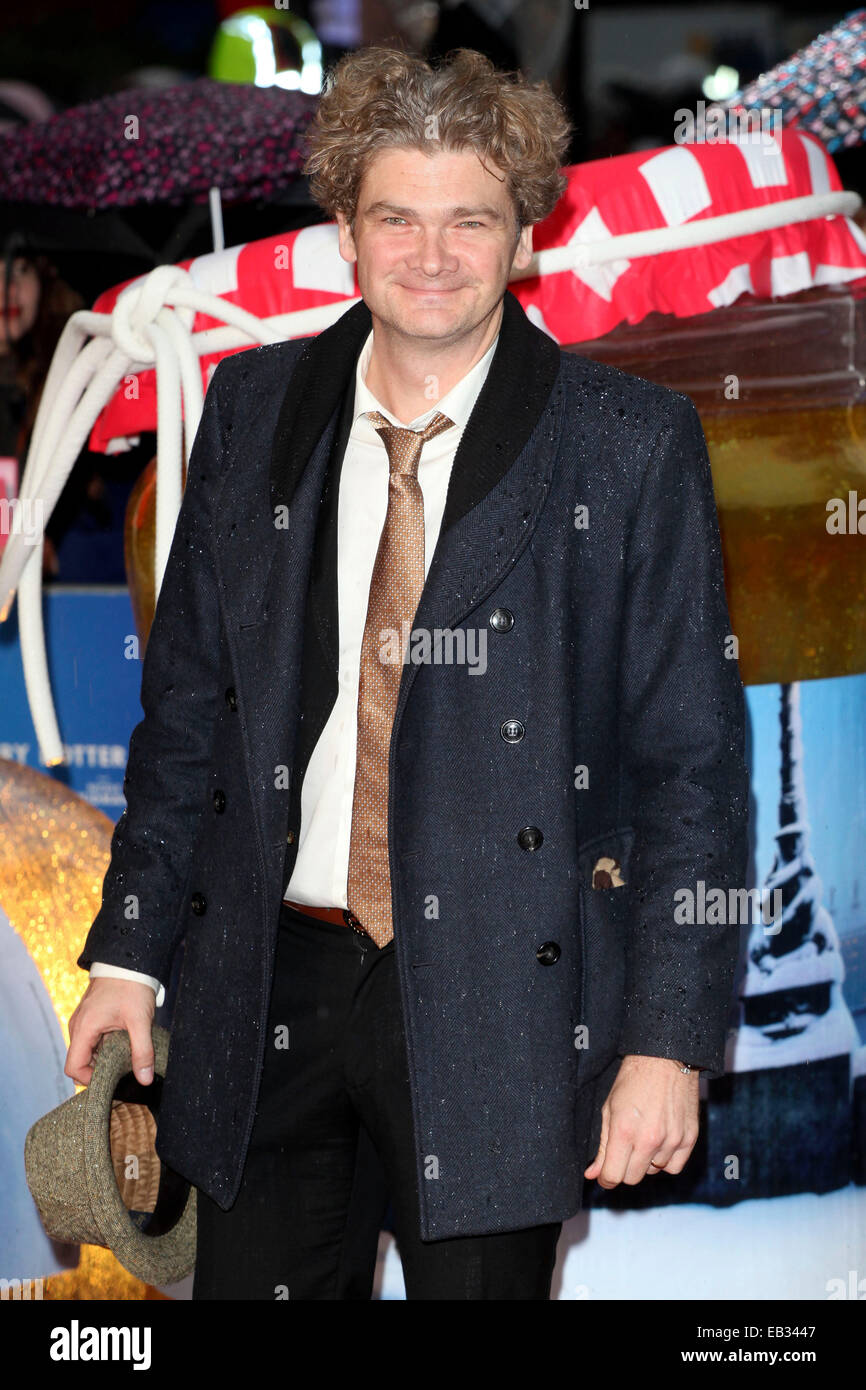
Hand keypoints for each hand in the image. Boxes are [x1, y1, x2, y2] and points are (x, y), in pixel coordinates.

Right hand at [65, 977, 155, 1087]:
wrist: (129, 960)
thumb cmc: (131, 986)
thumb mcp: (140, 1021)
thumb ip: (142, 1051)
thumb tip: (145, 1079)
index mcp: (84, 1028)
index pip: (73, 1068)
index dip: (89, 1079)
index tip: (112, 1079)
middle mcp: (78, 1027)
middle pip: (80, 1061)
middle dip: (100, 1069)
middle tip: (124, 1069)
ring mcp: (84, 1021)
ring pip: (88, 1051)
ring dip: (105, 1057)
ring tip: (127, 1054)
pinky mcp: (92, 1017)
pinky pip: (94, 1040)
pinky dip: (106, 1046)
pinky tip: (125, 1042)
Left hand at [583, 1053, 699, 1187]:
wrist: (665, 1059)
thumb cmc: (632, 1081)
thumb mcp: (609, 1109)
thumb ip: (603, 1146)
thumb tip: (593, 1174)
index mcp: (624, 1131)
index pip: (613, 1176)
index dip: (606, 1178)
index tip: (605, 1174)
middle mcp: (649, 1139)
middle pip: (632, 1178)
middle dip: (624, 1168)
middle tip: (625, 1149)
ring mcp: (672, 1140)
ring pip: (654, 1172)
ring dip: (646, 1161)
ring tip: (644, 1135)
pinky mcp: (689, 1138)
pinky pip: (674, 1166)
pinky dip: (666, 1159)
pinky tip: (661, 1141)